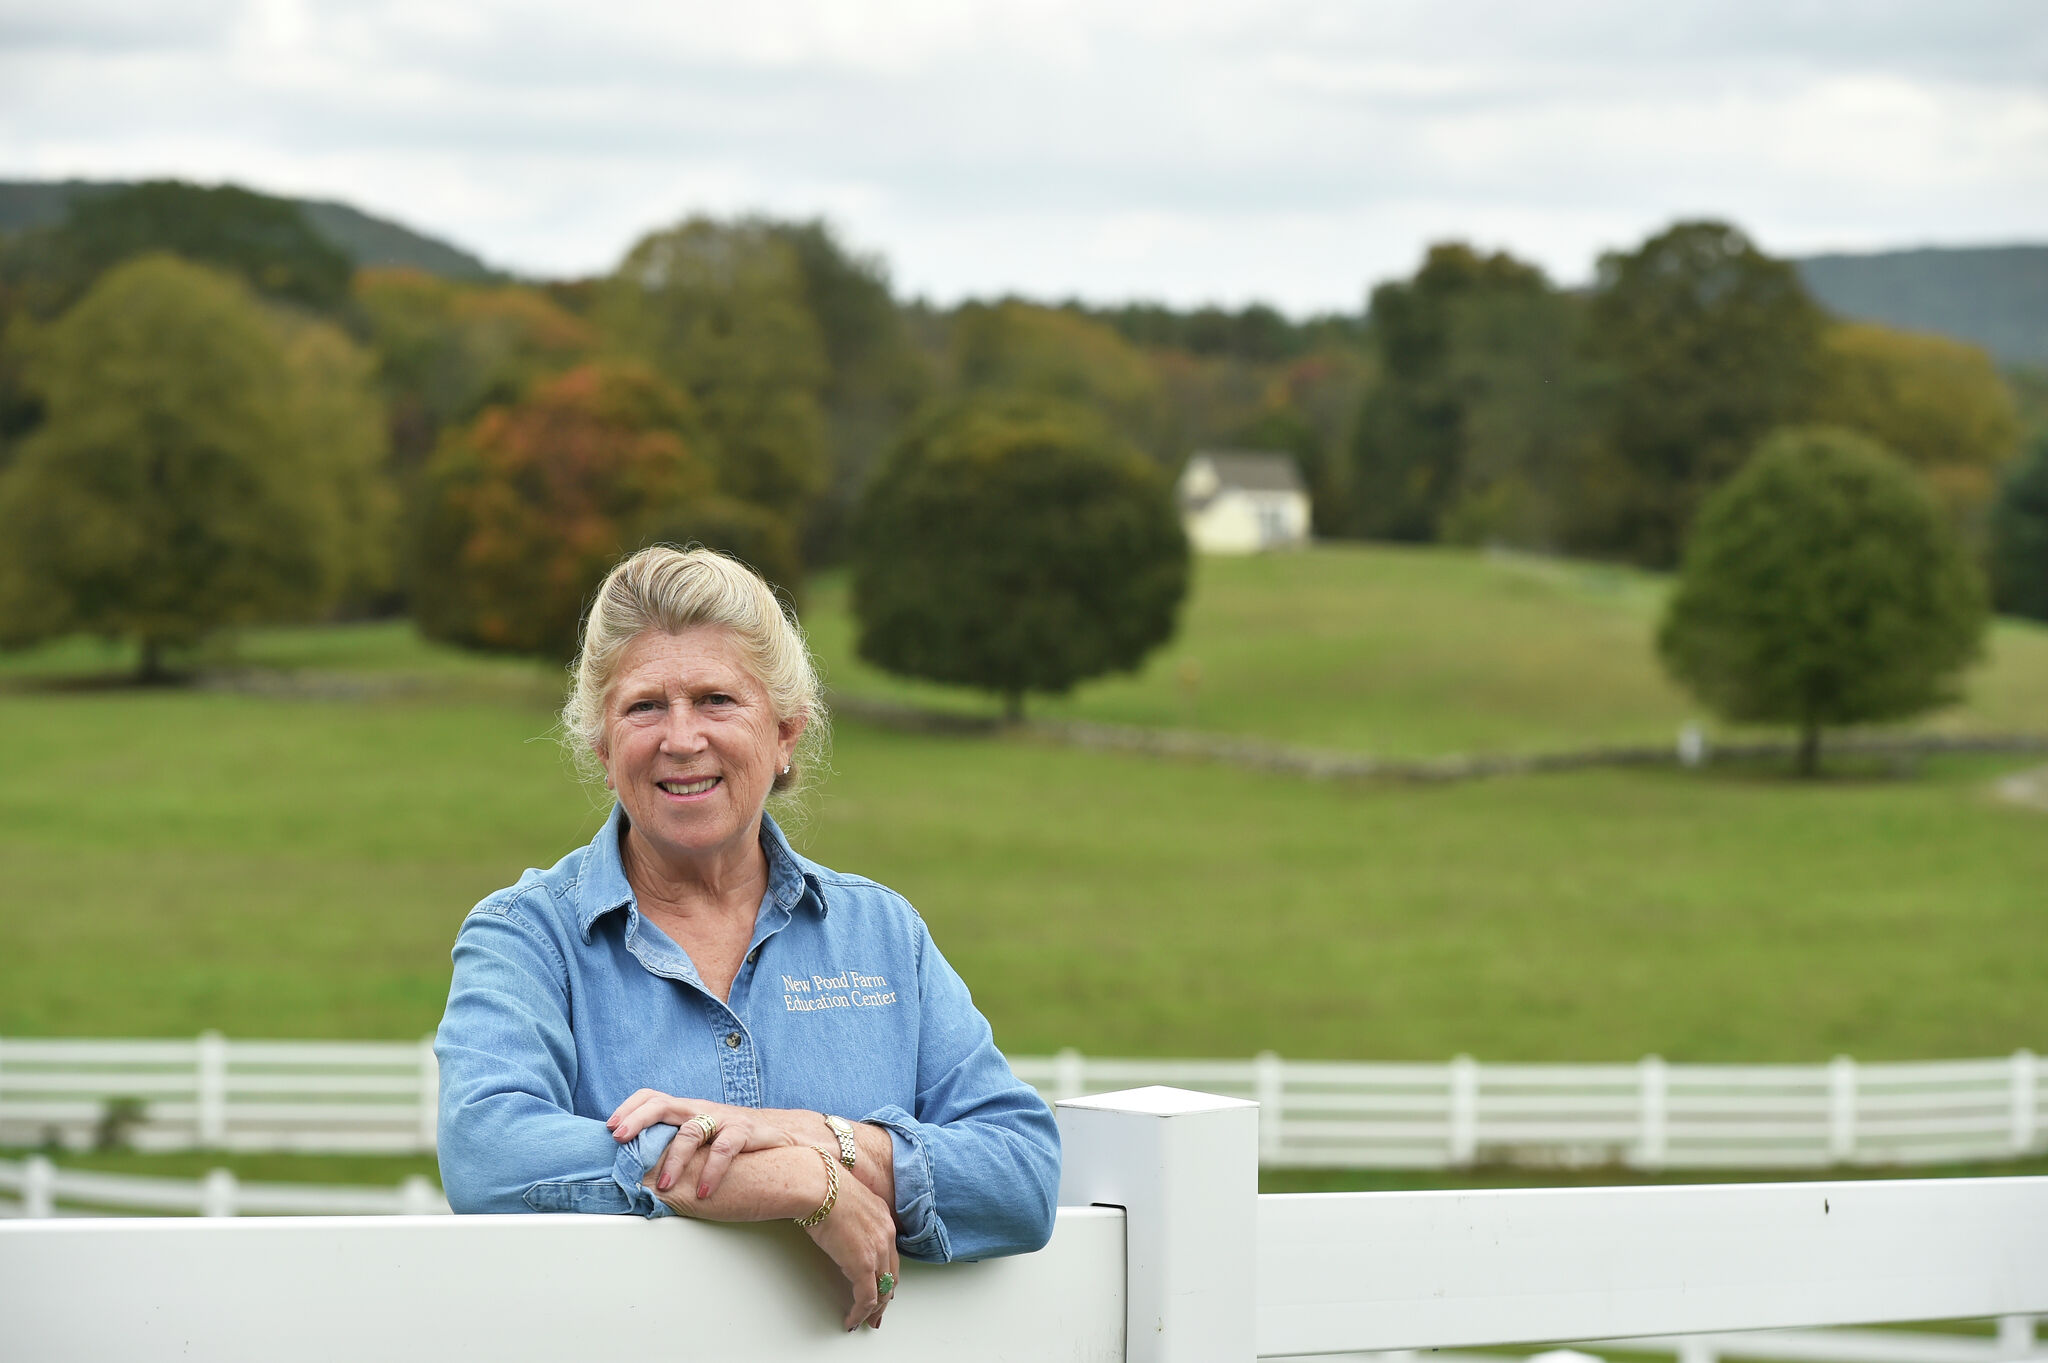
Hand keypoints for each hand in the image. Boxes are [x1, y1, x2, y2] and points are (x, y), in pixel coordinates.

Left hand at [606, 1092, 795, 1200]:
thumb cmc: (732, 1139)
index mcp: (686, 1109)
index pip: (652, 1096)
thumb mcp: (701, 1135)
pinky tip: (703, 1191)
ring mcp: (722, 1119)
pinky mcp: (744, 1131)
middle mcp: (700, 1109)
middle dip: (638, 1120)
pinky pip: (725, 1149)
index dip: (629, 1108)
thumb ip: (673, 1141)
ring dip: (674, 1160)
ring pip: (691, 1131)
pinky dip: (711, 1171)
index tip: (610, 1128)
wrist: (782, 1133)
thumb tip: (634, 1164)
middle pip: (663, 1104)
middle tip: (621, 1140)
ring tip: (665, 1186)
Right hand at [803, 1171, 900, 1331]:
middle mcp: (886, 1234)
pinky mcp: (863, 1265)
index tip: (881, 1285)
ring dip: (875, 1308)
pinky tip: (853, 1320)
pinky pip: (866, 1298)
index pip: (890, 1253)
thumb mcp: (846, 1199)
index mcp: (883, 1217)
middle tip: (878, 1311)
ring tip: (866, 1321)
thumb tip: (838, 1225)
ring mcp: (877, 1251)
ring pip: (883, 1289)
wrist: (820, 1187)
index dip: (886, 1272)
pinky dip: (860, 1313)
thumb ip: (850, 1215)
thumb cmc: (824, 1187)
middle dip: (886, 1295)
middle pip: (891, 1274)